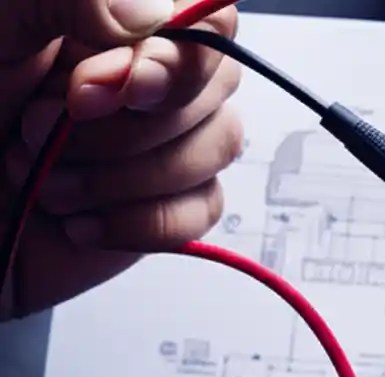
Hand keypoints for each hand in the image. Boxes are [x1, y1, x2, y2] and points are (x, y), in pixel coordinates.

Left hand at [0, 0, 240, 319]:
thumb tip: (149, 11)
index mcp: (114, 20)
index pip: (207, 15)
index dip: (180, 55)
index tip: (119, 85)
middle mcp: (149, 73)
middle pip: (215, 84)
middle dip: (129, 123)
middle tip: (42, 124)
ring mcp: (167, 138)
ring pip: (214, 146)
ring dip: (124, 176)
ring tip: (48, 180)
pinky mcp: (170, 200)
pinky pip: (202, 208)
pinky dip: (137, 222)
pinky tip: (79, 219)